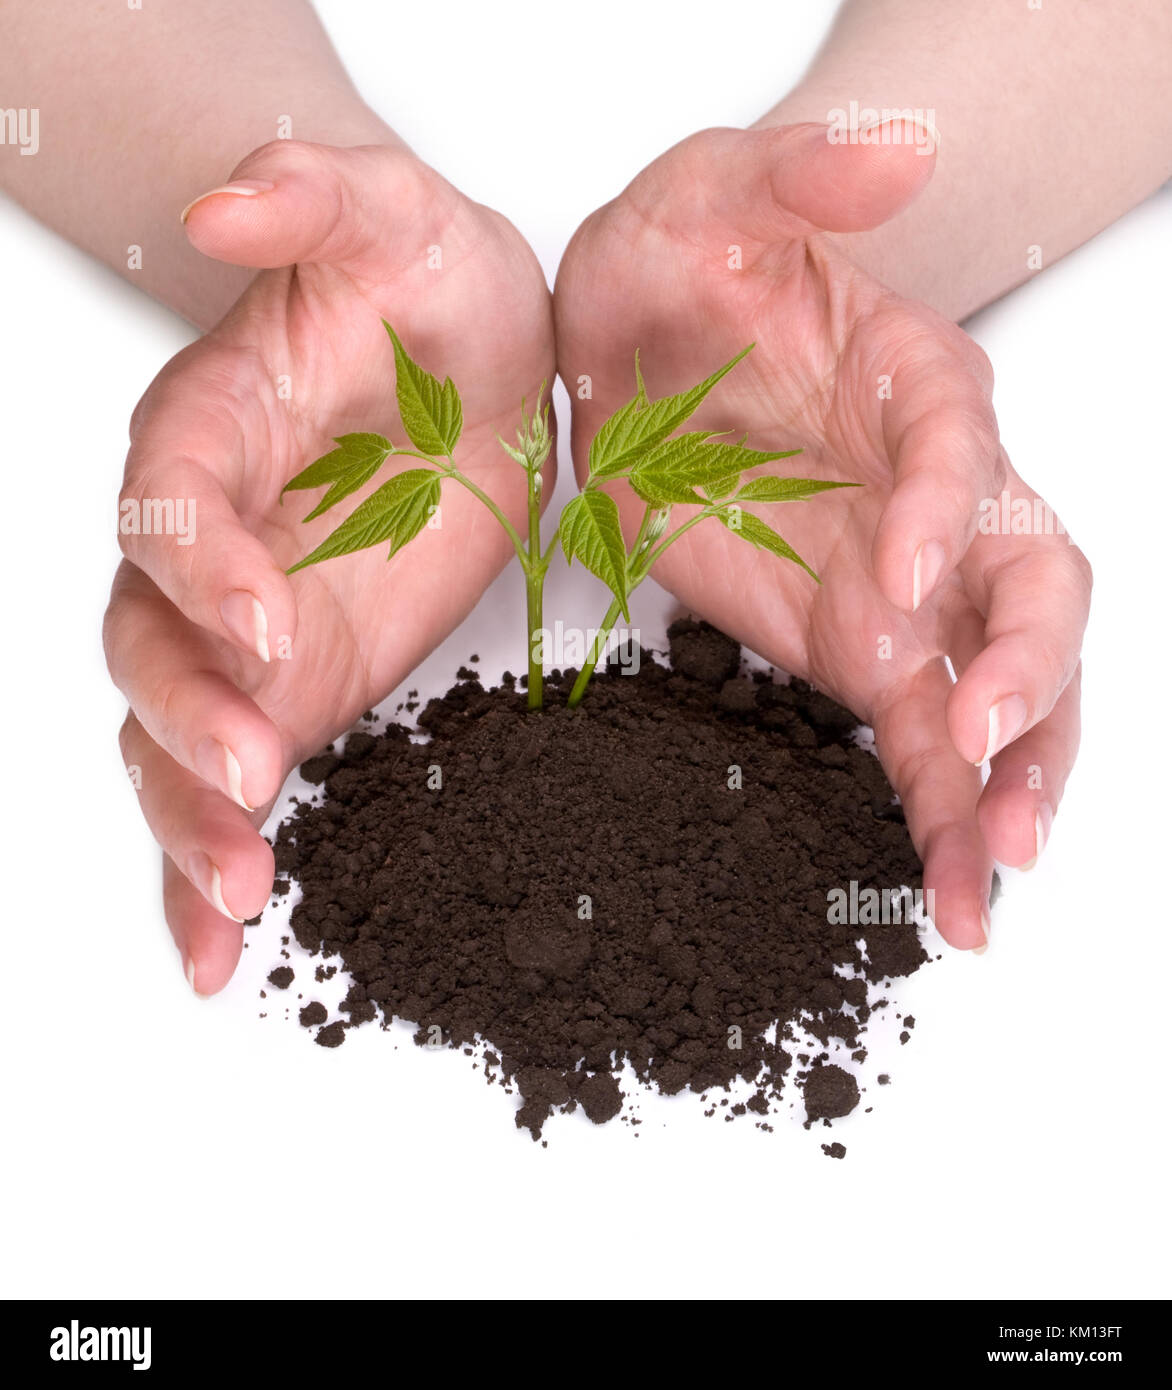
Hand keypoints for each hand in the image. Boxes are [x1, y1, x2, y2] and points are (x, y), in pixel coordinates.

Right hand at [105, 140, 552, 992]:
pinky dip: (217, 862)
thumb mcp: (393, 213)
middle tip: (253, 782)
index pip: (170, 501)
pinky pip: (236, 785)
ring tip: (237, 900)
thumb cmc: (422, 286)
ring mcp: (245, 632)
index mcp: (211, 430)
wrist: (467, 357)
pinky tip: (224, 944)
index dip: (201, 564)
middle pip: (150, 645)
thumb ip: (314, 198)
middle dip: (192, 722)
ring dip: (193, 819)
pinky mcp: (298, 689)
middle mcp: (206, 546)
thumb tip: (226, 206)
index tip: (266, 619)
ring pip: (173, 738)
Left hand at [555, 123, 1090, 949]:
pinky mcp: (859, 647)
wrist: (646, 337)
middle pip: (1033, 592)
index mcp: (917, 385)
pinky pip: (918, 737)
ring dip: (1000, 784)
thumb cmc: (691, 265)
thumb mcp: (717, 191)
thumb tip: (893, 151)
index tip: (905, 580)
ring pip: (993, 691)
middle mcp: (939, 496)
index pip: (965, 452)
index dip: (950, 515)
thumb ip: (798, 176)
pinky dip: (936, 811)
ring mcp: (907, 585)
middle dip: (1025, 680)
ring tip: (980, 882)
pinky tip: (947, 887)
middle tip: (988, 761)